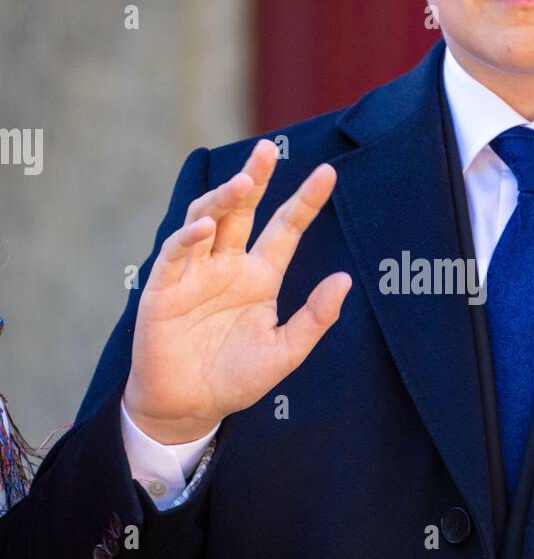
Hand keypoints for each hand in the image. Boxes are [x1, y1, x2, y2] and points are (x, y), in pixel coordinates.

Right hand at [122, 140, 350, 442]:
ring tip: (241, 183)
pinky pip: (175, 255)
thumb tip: (345, 280)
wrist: (189, 408)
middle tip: (267, 150)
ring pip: (206, 221)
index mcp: (260, 276)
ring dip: (221, 200)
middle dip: (254, 179)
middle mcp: (227, 266)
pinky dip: (187, 239)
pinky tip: (204, 228)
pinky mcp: (163, 289)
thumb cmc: (236, 379)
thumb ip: (314, 318)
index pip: (285, 229)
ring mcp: (194, 273)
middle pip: (242, 211)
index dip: (304, 201)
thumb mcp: (284, 352)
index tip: (328, 173)